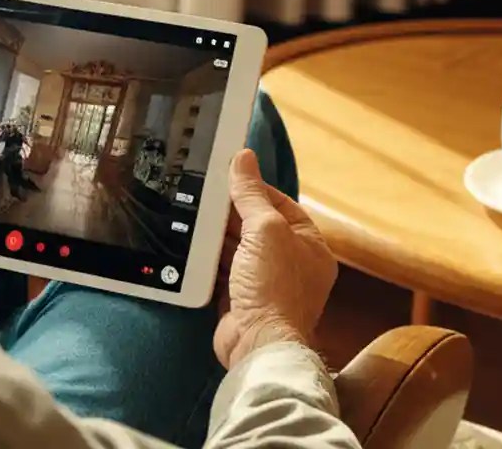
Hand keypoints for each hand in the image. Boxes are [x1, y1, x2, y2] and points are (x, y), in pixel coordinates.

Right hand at [213, 150, 337, 369]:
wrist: (258, 344)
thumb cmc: (274, 287)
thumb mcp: (265, 229)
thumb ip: (251, 194)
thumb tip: (243, 157)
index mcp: (310, 245)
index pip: (281, 205)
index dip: (255, 189)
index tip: (229, 175)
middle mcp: (291, 264)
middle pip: (257, 226)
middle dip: (231, 213)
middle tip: (204, 194)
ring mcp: (265, 284)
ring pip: (238, 249)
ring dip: (217, 235)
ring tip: (194, 215)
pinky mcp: (241, 300)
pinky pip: (223, 271)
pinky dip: (208, 260)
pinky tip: (192, 247)